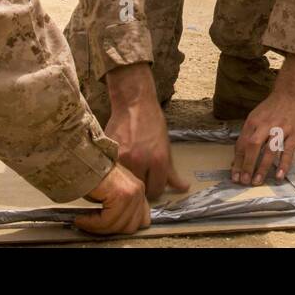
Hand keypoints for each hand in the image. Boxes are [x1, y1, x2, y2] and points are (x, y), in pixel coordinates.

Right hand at [74, 163, 151, 234]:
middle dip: (110, 230)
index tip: (105, 226)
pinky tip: (82, 219)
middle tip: (93, 226)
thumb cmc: (90, 176)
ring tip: (83, 221)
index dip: (122, 227)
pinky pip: (107, 221)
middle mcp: (138, 190)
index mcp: (139, 190)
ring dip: (97, 227)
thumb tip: (118, 226)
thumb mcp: (110, 194)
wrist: (79, 161)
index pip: (142, 221)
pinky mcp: (121, 195)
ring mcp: (132, 193)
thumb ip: (120, 208)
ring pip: (118, 225)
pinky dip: (92, 224)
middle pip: (131, 226)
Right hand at [105, 64, 188, 200]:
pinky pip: (114, 172)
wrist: (134, 104)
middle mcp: (141, 161)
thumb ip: (171, 171)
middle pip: (141, 189)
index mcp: (159, 160)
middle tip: (141, 177)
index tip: (152, 184)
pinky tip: (121, 164)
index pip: (157, 190)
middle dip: (142, 186)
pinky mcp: (110, 154)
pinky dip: (117, 172)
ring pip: (126, 183)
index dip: (155, 189)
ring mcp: (123, 158)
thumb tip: (183, 187)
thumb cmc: (153, 123)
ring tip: (130, 170)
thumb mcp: (166, 146)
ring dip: (128, 180)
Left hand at [232, 93, 294, 185]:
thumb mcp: (255, 118)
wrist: (291, 95)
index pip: (242, 144)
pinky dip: (283, 164)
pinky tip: (279, 176)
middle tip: (244, 181)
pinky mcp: (294, 134)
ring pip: (270, 150)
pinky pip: (288, 151)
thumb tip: (238, 158)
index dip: (237, 161)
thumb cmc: (271, 110)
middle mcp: (265, 125)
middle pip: (253, 146)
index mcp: (253, 122)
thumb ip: (247, 136)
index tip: (235, 175)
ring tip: (257, 181)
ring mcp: (281, 130)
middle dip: (247, 165)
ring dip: (262, 167)